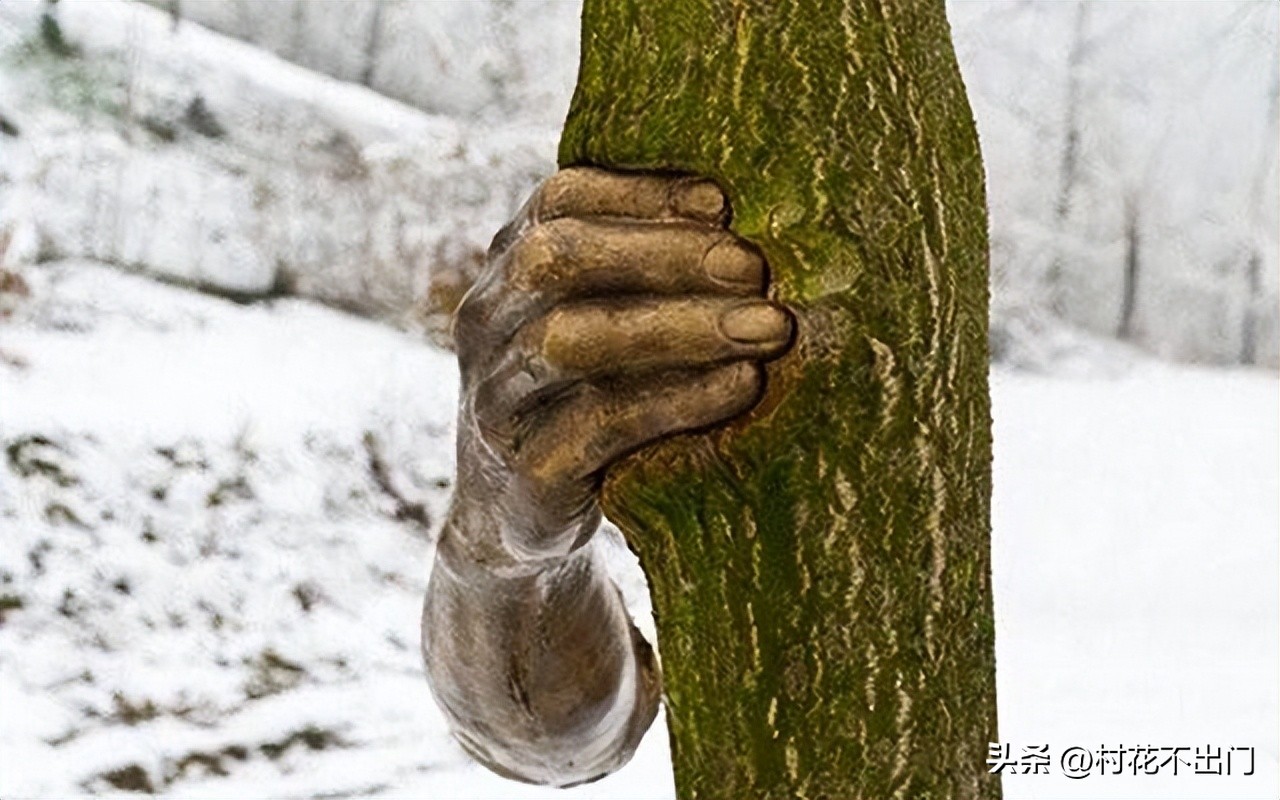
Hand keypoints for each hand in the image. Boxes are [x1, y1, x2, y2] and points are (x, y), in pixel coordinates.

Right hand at [450, 167, 793, 567]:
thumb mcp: (599, 318)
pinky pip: (600, 424)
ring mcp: (496, 397)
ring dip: (679, 327)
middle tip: (752, 267)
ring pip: (571, 341)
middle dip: (662, 254)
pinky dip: (678, 399)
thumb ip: (642, 268)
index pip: (560, 201)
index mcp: (507, 266)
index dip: (640, 193)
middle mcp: (487, 322)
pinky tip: (741, 385)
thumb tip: (744, 216)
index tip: (723, 202)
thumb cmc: (584, 393)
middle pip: (555, 260)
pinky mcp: (526, 470)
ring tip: (767, 326)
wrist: (515, 511)